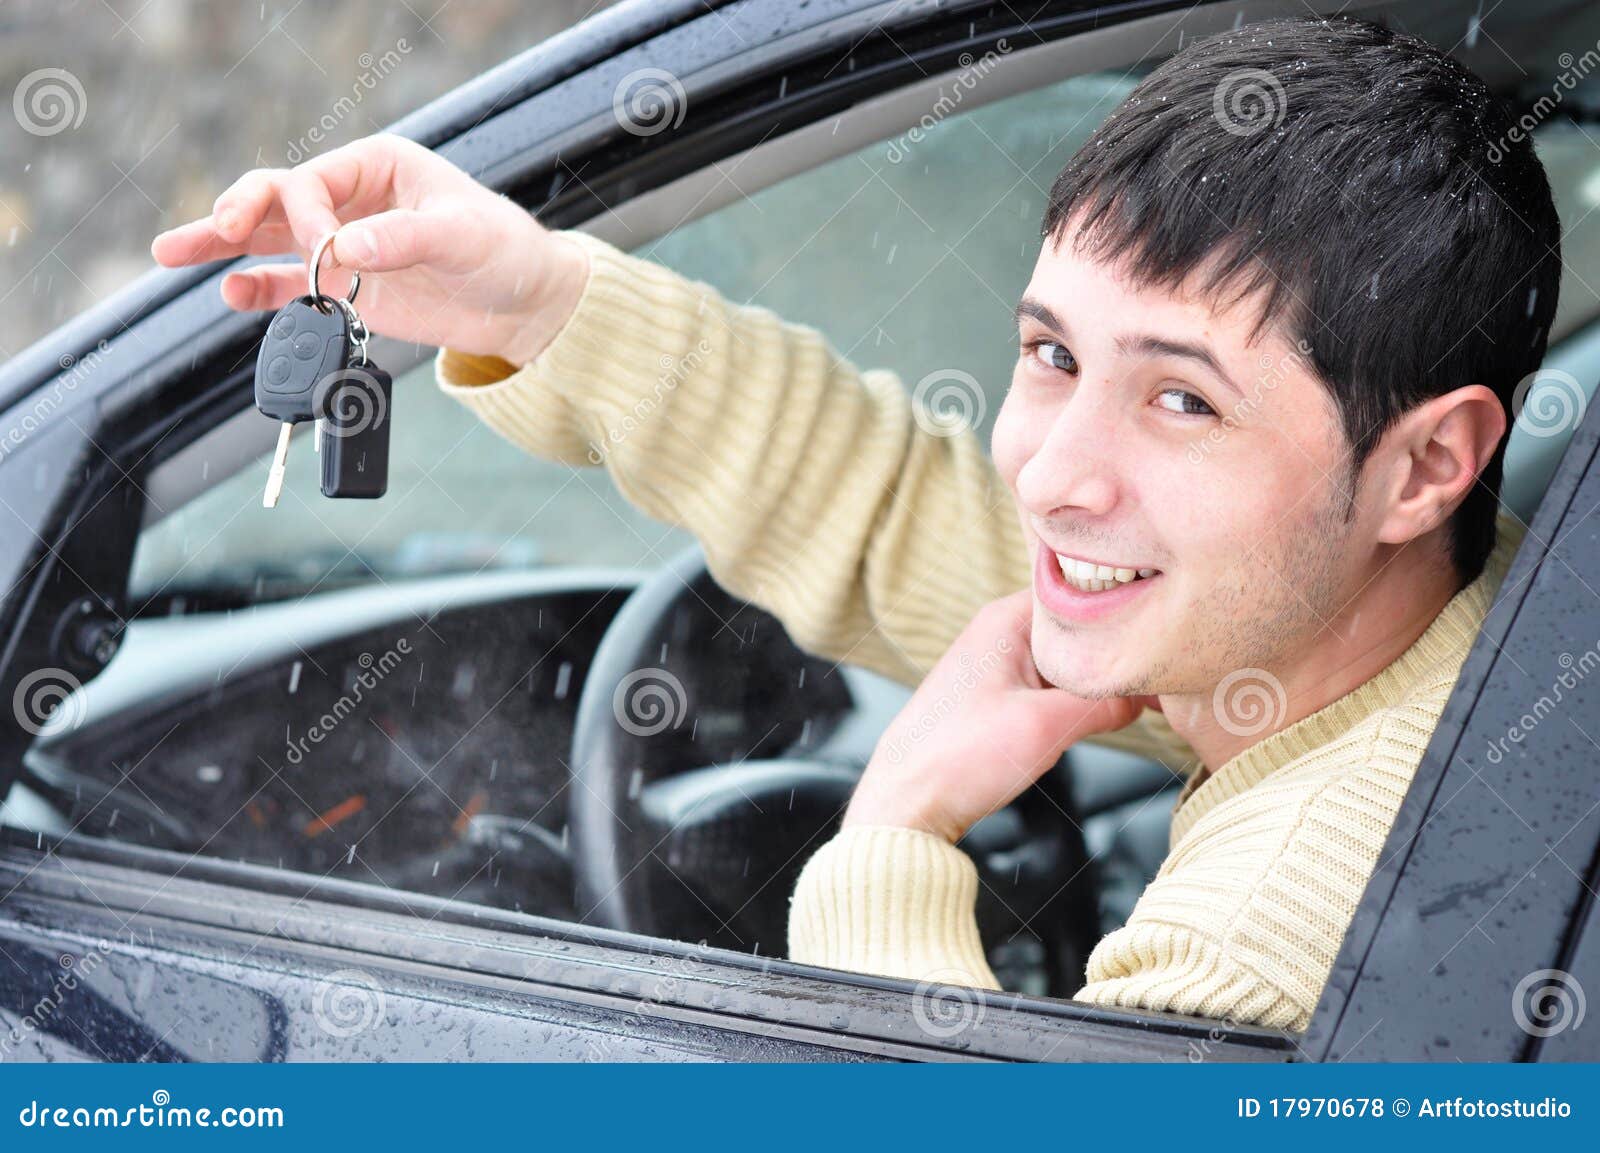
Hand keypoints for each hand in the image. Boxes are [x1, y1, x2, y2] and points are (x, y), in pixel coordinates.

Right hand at [150, 133, 587, 365]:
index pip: (314, 181)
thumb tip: (344, 247)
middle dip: (238, 211)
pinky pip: (286, 285)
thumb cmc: (503, 250)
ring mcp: (342, 245)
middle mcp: (350, 201)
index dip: (305, 213)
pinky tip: (230, 293)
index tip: (323, 250)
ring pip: (267, 238)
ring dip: (222, 244)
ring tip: (171, 253)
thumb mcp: (460, 236)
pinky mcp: (344, 288)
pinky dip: (258, 289)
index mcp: (377, 168)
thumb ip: (402, 239)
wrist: (524, 302)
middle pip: (274, 198)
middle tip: (217, 228)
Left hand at [844, 590, 1156, 842]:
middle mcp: (1000, 632)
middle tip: (1154, 681)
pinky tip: (1094, 722)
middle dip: (1114, 656)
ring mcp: (998, 665)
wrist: (907, 805)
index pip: (1085, 592)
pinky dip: (1076, 702)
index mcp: (1006, 619)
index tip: (1161, 639)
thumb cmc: (956, 760)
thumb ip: (1106, 703)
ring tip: (1129, 704)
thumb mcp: (1046, 727)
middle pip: (1080, 629)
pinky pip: (1051, 687)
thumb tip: (1146, 696)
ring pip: (1069, 662)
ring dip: (1095, 684)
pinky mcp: (998, 697)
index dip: (1125, 617)